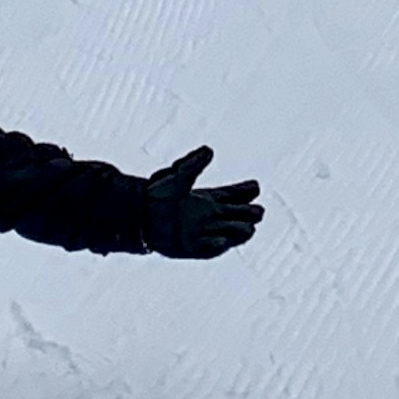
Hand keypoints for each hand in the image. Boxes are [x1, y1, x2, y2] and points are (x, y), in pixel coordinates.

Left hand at [144, 144, 262, 257]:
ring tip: (251, 228)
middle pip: (232, 214)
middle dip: (246, 213)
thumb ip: (193, 165)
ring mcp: (200, 233)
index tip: (256, 186)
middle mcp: (206, 217)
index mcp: (205, 200)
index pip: (230, 195)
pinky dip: (213, 245)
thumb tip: (209, 150)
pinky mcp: (190, 247)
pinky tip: (222, 241)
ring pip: (224, 232)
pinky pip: (205, 248)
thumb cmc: (156, 195)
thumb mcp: (177, 175)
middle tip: (260, 211)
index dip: (243, 191)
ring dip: (236, 231)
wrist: (137, 216)